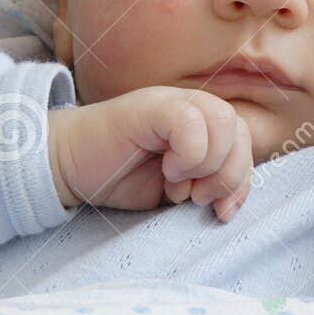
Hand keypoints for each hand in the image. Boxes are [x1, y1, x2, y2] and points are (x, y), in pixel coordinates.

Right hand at [46, 87, 252, 222]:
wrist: (69, 165)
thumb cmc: (118, 177)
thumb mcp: (174, 188)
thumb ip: (206, 184)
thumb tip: (232, 201)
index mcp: (202, 126)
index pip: (244, 144)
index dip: (242, 182)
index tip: (221, 212)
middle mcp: (191, 108)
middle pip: (241, 132)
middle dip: (227, 176)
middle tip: (194, 197)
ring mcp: (172, 102)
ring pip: (224, 122)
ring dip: (208, 166)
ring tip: (177, 184)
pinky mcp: (152, 105)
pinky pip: (191, 121)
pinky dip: (188, 153)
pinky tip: (167, 169)